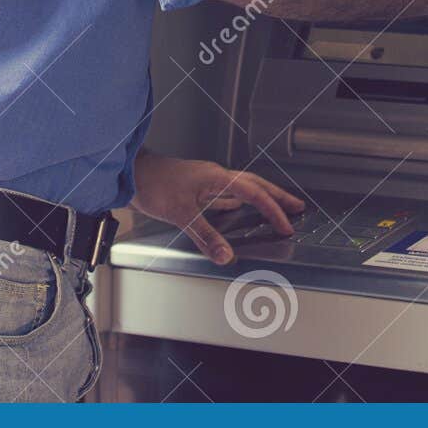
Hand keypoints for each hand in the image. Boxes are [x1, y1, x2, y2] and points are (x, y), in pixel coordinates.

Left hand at [130, 152, 304, 265]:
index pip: (253, 193)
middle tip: (298, 207)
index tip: (286, 225)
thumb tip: (227, 255)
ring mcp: (206, 180)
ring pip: (243, 188)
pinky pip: (226, 193)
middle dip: (277, 197)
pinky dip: (239, 201)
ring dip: (261, 198)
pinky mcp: (197, 187)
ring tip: (276, 208)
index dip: (272, 210)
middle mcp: (214, 176)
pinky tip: (237, 207)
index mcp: (216, 177)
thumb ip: (205, 236)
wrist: (130, 172)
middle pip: (255, 185)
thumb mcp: (180, 213)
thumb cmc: (152, 184)